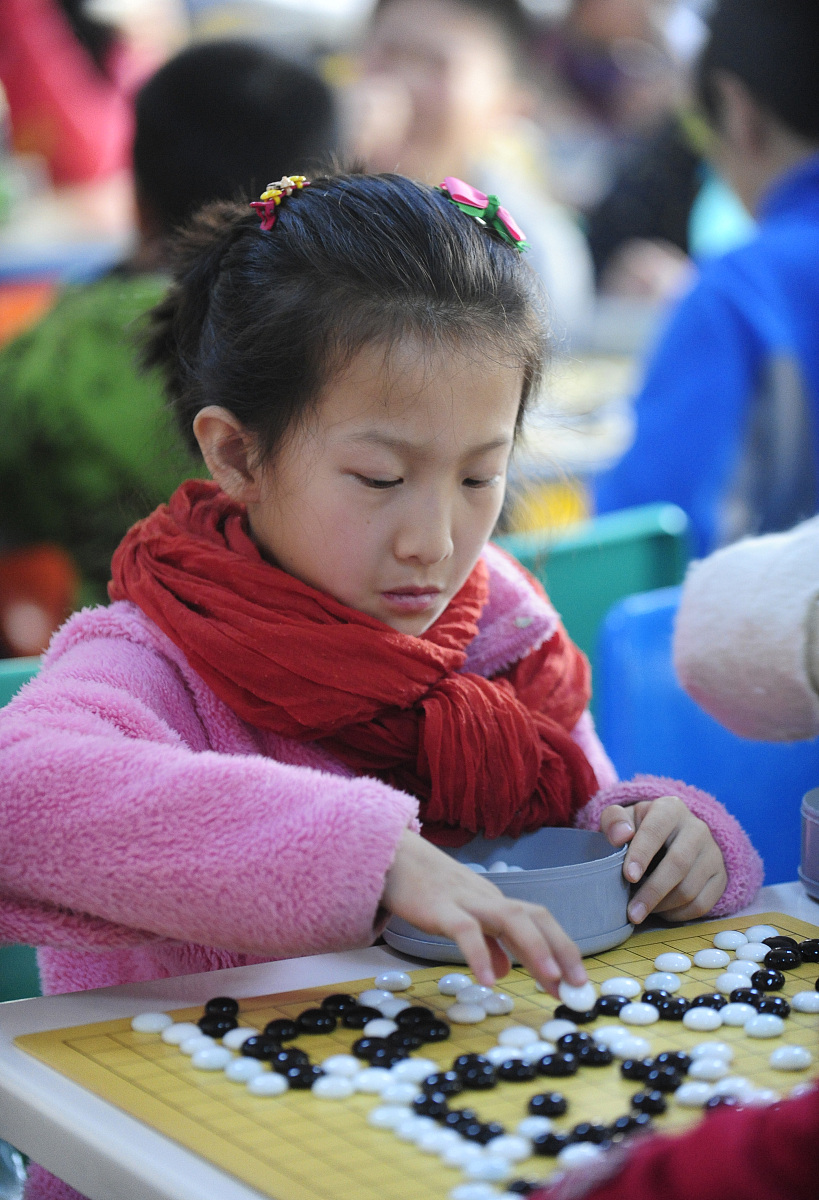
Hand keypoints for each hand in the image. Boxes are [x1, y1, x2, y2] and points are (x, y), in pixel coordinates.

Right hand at [381, 829, 586, 993]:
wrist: (388, 855)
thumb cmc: (425, 889)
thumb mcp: (460, 917)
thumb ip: (485, 943)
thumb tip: (503, 971)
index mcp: (494, 902)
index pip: (538, 921)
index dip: (562, 949)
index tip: (578, 984)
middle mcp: (487, 898)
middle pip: (534, 916)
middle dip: (560, 950)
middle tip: (577, 987)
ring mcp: (464, 900)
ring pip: (509, 918)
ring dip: (534, 948)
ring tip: (550, 981)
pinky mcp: (438, 908)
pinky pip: (464, 931)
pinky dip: (478, 955)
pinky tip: (487, 982)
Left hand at [600, 796, 727, 923]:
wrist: (672, 837)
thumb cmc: (641, 829)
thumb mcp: (624, 819)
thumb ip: (614, 821)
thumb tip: (620, 836)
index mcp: (670, 809)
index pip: (655, 831)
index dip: (641, 855)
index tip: (628, 877)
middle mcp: (697, 828)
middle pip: (678, 864)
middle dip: (652, 892)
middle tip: (632, 913)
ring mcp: (712, 853)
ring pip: (690, 888)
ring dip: (663, 905)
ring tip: (642, 910)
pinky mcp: (720, 876)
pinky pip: (702, 904)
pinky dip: (678, 914)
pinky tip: (661, 911)